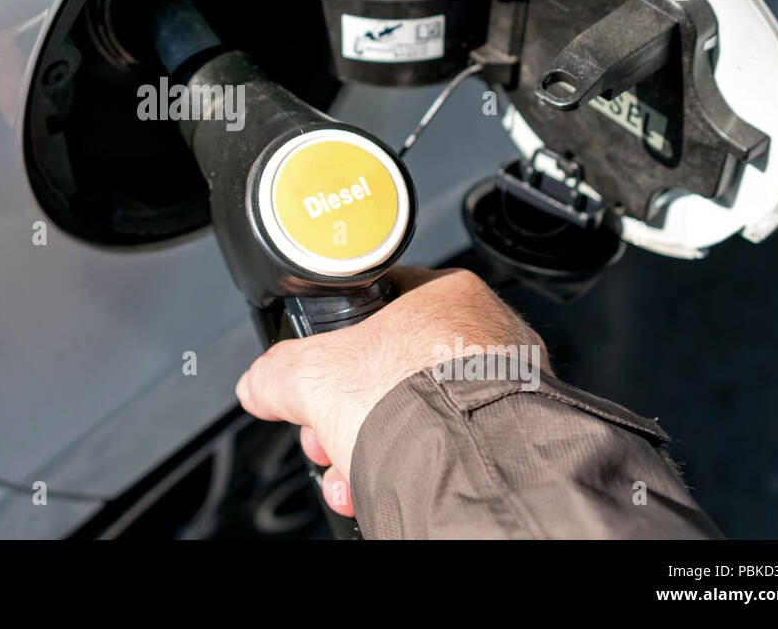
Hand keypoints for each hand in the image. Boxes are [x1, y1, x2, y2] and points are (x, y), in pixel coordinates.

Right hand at [234, 266, 549, 516]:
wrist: (466, 468)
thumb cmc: (413, 403)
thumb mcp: (309, 375)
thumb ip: (276, 373)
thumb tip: (259, 384)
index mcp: (446, 295)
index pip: (380, 306)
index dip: (335, 345)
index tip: (318, 376)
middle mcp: (490, 332)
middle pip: (396, 369)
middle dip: (350, 409)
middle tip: (327, 433)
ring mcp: (514, 386)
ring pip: (425, 411)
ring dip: (376, 441)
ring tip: (351, 471)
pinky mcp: (517, 435)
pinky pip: (454, 443)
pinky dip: (418, 462)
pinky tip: (388, 482)